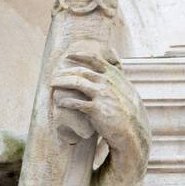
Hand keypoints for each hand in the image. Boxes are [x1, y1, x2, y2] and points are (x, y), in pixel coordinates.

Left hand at [51, 45, 150, 185]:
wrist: (132, 130)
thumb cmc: (128, 111)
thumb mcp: (127, 89)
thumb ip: (118, 78)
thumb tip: (115, 66)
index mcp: (114, 75)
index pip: (95, 59)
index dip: (81, 55)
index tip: (69, 55)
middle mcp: (107, 82)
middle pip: (81, 71)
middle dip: (66, 71)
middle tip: (55, 75)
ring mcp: (102, 95)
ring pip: (77, 83)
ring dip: (62, 82)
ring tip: (52, 84)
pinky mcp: (96, 109)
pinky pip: (76, 103)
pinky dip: (65, 101)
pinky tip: (59, 102)